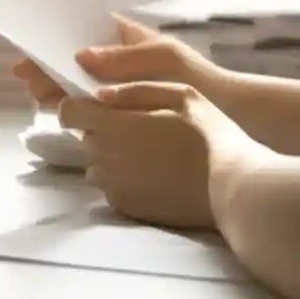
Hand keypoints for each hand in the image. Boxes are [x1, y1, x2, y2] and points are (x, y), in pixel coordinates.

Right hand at [11, 14, 231, 109]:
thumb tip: (80, 56)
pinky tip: (62, 114)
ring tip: (38, 97)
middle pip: (76, 61)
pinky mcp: (126, 112)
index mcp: (128, 38)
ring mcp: (122, 87)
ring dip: (58, 89)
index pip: (84, 31)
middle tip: (26, 79)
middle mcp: (121, 60)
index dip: (56, 38)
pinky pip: (93, 107)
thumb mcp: (164, 62)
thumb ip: (125, 58)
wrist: (231, 115)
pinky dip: (75, 108)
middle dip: (50, 67)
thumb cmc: (200, 80)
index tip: (33, 48)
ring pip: (81, 85)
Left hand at [59, 82, 262, 230]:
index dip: (79, 107)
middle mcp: (105, 157)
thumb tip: (101, 93)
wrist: (231, 189)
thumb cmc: (210, 135)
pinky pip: (112, 189)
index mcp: (114, 124)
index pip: (68, 112)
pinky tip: (154, 177)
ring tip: (149, 155)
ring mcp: (114, 186)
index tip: (99, 108)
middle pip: (86, 139)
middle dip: (103, 132)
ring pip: (97, 166)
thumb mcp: (182, 94)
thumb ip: (135, 90)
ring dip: (112, 158)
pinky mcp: (126, 208)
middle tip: (140, 130)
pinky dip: (124, 181)